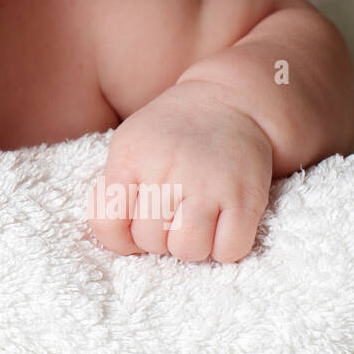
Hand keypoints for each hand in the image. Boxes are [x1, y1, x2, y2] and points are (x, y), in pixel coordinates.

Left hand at [86, 81, 273, 262]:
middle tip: (169, 218)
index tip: (134, 223)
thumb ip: (113, 188)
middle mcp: (167, 171)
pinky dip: (224, 249)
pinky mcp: (246, 198)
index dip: (119, 236)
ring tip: (193, 225)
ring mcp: (209, 185)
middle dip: (157, 240)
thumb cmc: (169, 134)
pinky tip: (220, 228)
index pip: (107, 222)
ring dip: (190, 248)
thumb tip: (116, 236)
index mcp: (131, 158)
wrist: (226, 103)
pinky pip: (230, 251)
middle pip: (149, 240)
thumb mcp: (128, 145)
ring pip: (188, 250)